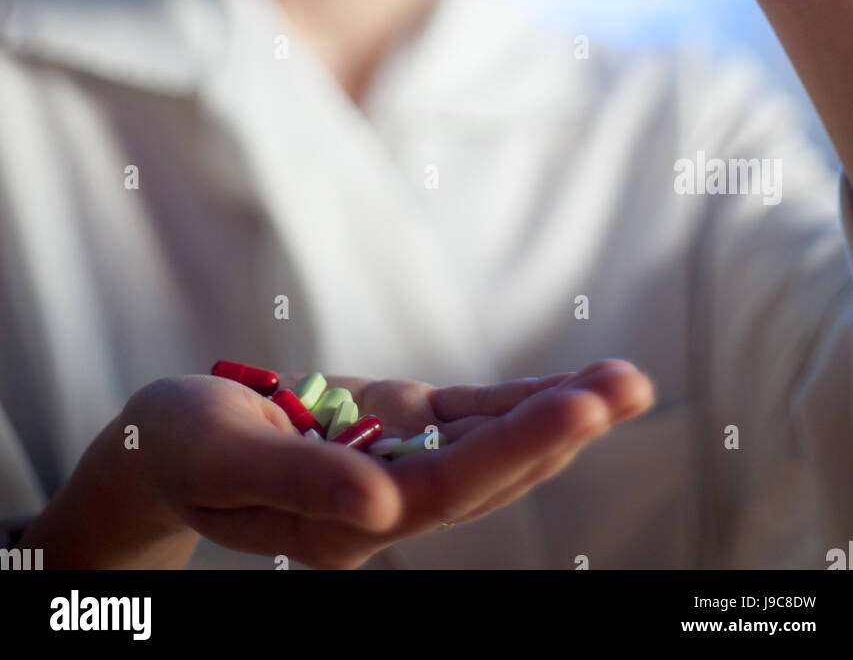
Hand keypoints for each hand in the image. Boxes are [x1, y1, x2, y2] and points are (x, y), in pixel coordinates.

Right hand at [125, 360, 653, 569]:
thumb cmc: (183, 449)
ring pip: (496, 442)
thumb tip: (386, 514)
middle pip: (492, 470)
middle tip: (631, 388)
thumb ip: (303, 485)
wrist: (168, 442)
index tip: (579, 410)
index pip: (448, 489)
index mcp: (347, 524)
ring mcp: (401, 460)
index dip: (517, 447)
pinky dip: (524, 400)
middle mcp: (389, 501)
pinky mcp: (402, 425)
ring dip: (563, 415)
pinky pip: (473, 414)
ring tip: (631, 383)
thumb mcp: (224, 460)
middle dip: (564, 429)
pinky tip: (576, 387)